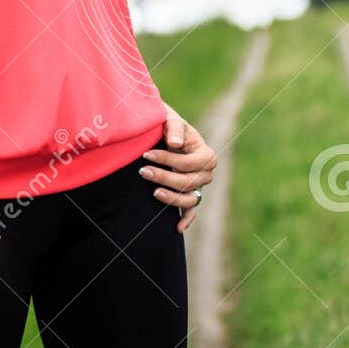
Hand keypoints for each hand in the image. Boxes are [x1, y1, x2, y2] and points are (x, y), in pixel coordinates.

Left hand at [140, 106, 217, 233]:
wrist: (158, 134)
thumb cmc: (165, 125)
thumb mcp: (170, 119)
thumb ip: (174, 128)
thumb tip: (174, 144)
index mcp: (205, 153)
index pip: (193, 163)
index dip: (171, 160)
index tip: (147, 155)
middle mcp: (205, 172)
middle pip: (189, 182)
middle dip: (165, 177)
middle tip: (143, 171)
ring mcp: (197, 186)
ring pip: (190, 199)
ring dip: (172, 198)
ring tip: (154, 192)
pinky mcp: (187, 195)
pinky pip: (191, 210)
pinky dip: (186, 219)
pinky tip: (177, 228)